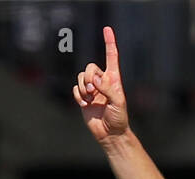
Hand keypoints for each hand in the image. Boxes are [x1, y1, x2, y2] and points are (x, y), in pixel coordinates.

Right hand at [74, 26, 129, 144]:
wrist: (110, 134)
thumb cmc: (118, 118)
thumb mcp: (118, 102)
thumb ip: (108, 88)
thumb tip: (95, 79)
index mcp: (114, 79)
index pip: (111, 56)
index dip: (109, 42)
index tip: (107, 29)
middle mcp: (102, 81)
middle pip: (90, 67)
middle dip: (88, 77)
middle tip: (93, 91)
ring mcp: (92, 89)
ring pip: (81, 77)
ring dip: (83, 88)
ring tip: (89, 99)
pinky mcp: (83, 98)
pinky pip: (75, 88)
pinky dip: (78, 96)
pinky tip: (85, 105)